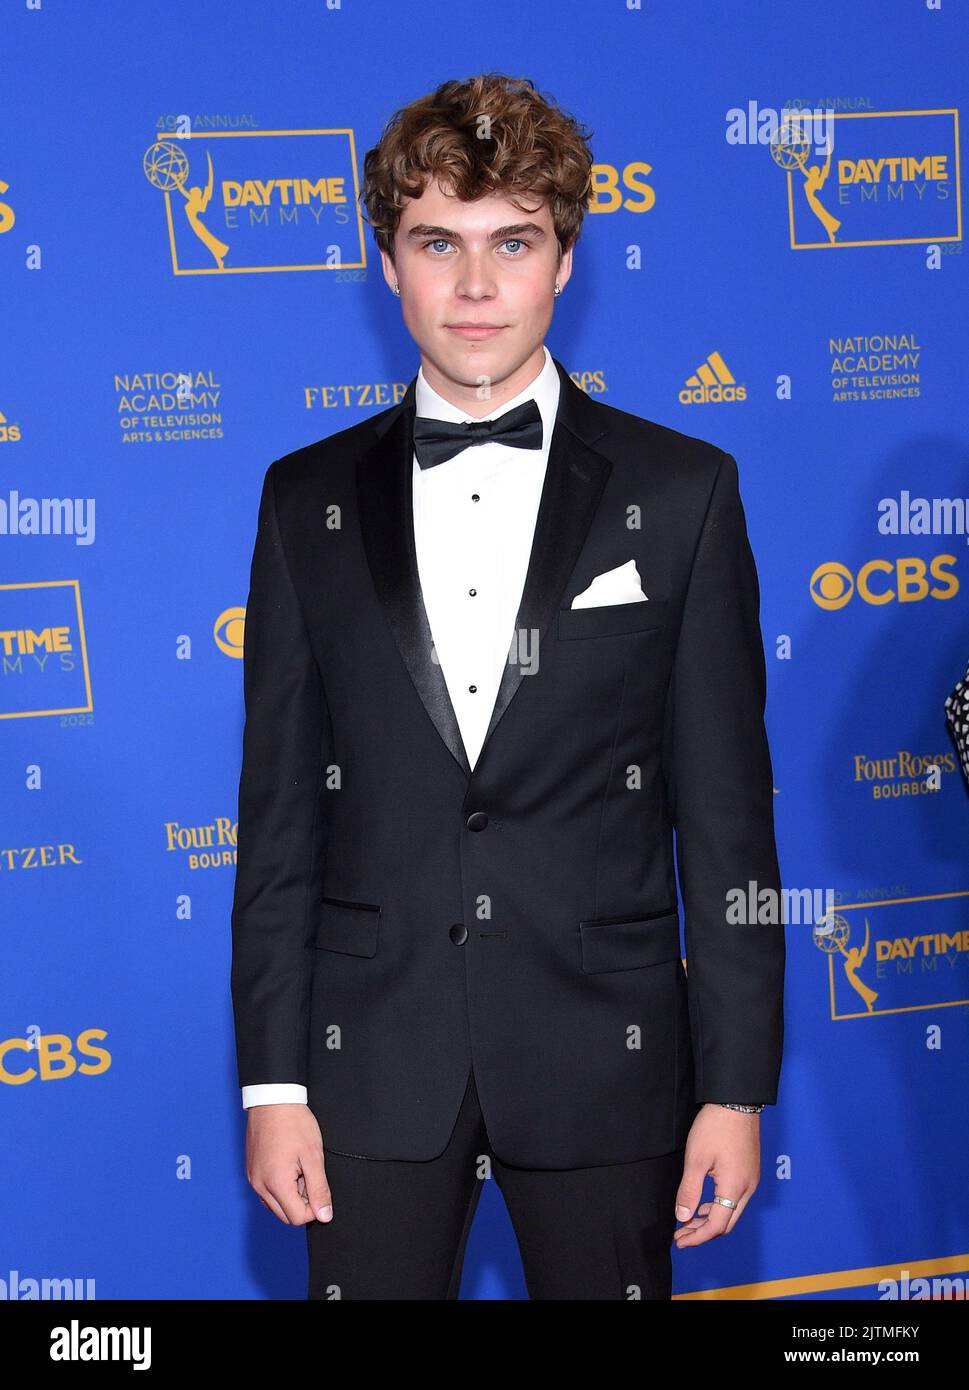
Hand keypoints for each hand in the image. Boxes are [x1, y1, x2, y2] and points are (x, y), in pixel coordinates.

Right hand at [245, 1103, 332, 1225]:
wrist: (272, 1099)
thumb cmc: (294, 1123)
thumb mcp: (313, 1156)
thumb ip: (319, 1189)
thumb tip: (324, 1215)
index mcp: (275, 1183)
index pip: (297, 1218)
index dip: (314, 1207)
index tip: (318, 1185)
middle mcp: (259, 1185)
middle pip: (285, 1215)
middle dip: (302, 1202)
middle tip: (308, 1174)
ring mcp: (253, 1178)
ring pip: (275, 1205)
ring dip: (290, 1194)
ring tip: (298, 1168)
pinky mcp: (251, 1171)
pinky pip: (266, 1192)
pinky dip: (279, 1186)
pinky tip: (288, 1166)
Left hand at [672, 1103, 759, 1246]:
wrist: (736, 1102)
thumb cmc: (716, 1127)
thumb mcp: (696, 1160)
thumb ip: (690, 1191)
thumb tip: (683, 1217)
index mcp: (735, 1188)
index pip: (716, 1226)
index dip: (697, 1237)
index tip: (680, 1241)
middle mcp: (748, 1188)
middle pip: (727, 1223)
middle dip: (703, 1232)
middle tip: (682, 1235)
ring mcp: (751, 1179)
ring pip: (732, 1212)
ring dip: (711, 1219)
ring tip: (689, 1220)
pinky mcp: (750, 1170)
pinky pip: (735, 1198)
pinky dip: (719, 1206)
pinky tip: (705, 1203)